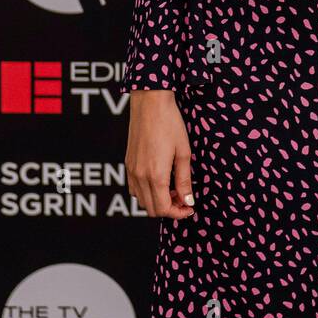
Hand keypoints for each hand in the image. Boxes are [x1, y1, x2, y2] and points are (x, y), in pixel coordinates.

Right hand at [125, 89, 195, 220]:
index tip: (189, 208)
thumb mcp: (183, 153)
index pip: (164, 209)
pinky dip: (146, 192)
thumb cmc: (170, 124)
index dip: (178, 213)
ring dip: (157, 201)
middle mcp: (140, 176)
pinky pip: (134, 188)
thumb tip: (188, 201)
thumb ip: (184, 180)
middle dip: (169, 209)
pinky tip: (159, 180)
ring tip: (173, 188)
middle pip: (151, 209)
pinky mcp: (128, 163)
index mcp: (155, 176)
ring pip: (141, 200)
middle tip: (183, 198)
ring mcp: (131, 170)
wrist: (150, 103)